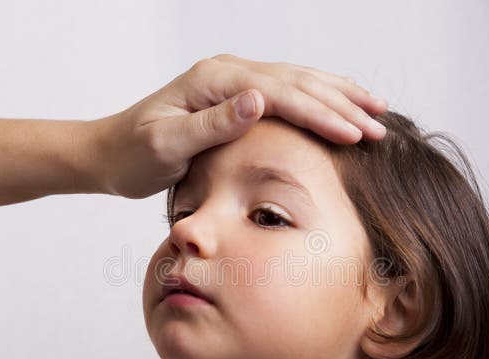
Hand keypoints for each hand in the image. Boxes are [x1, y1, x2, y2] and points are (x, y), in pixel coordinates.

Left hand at [76, 54, 387, 198]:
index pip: (281, 94)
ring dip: (340, 95)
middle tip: (380, 128)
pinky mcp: (235, 94)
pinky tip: (339, 101)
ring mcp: (233, 80)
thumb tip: (259, 99)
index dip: (322, 113)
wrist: (109, 152)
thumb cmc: (133, 155)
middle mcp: (228, 72)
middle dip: (343, 105)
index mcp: (214, 81)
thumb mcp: (166, 146)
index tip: (355, 134)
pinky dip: (319, 95)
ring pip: (299, 81)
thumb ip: (212, 124)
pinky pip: (287, 89)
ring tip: (377, 109)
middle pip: (298, 82)